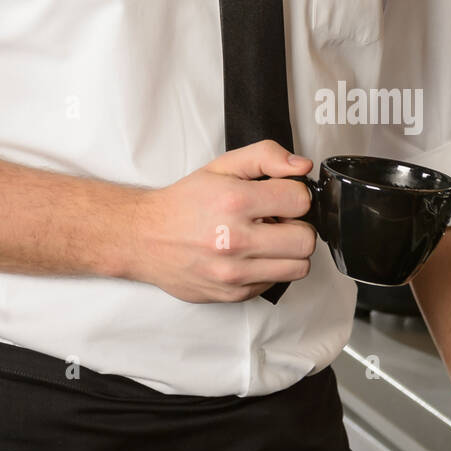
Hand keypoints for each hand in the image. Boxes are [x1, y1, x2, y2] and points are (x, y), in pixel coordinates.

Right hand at [127, 140, 316, 302]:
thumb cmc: (184, 202)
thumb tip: (301, 166)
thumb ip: (265, 156)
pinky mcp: (233, 294)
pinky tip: (249, 255)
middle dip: (297, 225)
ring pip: (298, 267)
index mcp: (234, 201)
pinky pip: (275, 283)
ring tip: (266, 238)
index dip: (294, 194)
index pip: (300, 200)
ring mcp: (234, 273)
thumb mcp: (222, 166)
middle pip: (305, 240)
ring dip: (288, 251)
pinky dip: (269, 268)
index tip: (281, 195)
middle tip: (277, 219)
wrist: (145, 238)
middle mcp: (235, 240)